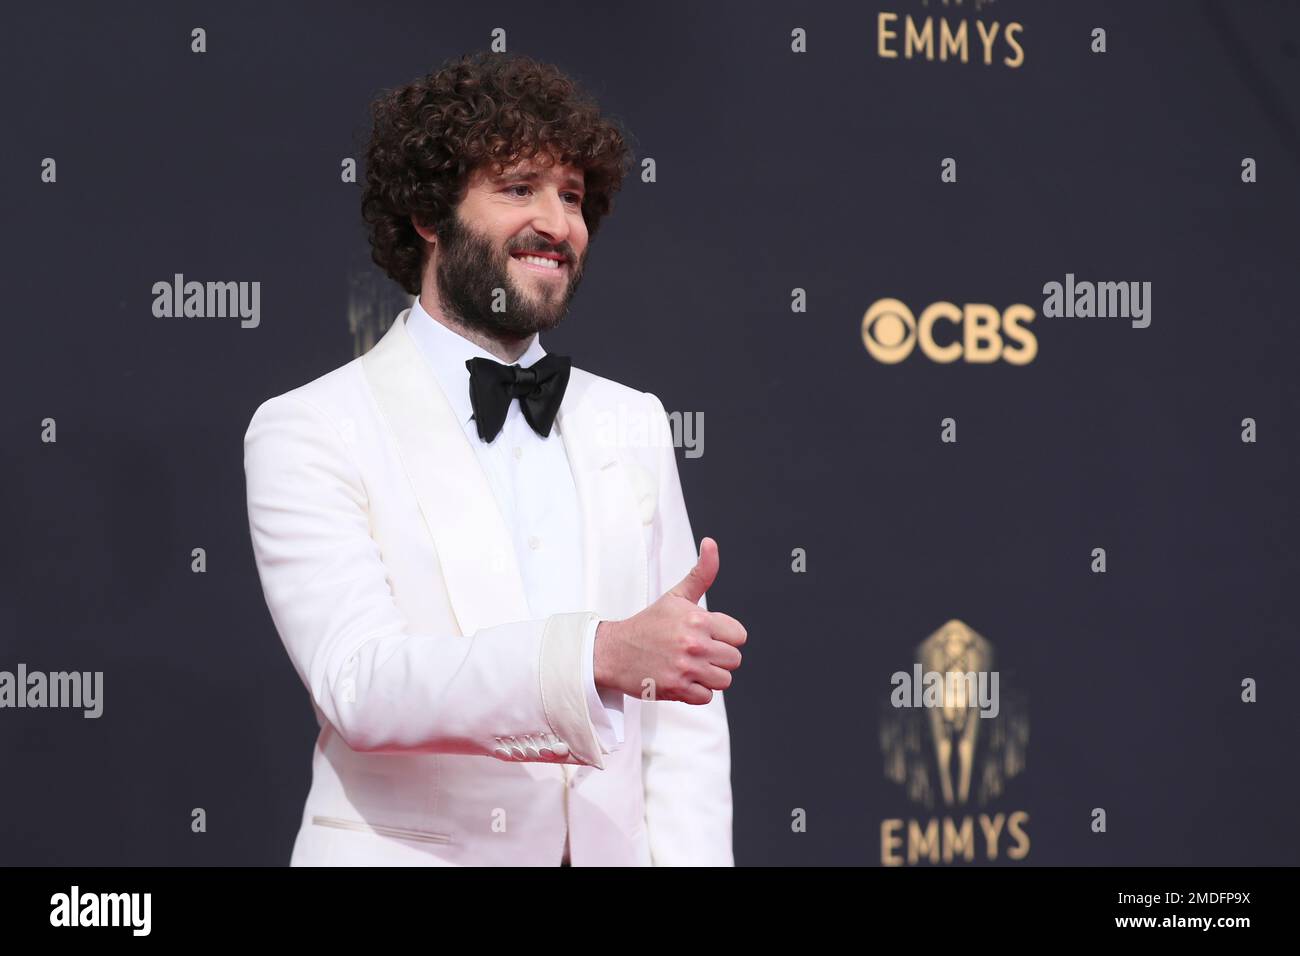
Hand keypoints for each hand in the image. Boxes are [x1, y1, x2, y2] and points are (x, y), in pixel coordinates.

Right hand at [593, 537, 746, 703]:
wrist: (614, 651)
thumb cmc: (648, 624)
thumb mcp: (676, 596)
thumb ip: (701, 572)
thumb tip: (711, 543)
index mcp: (698, 619)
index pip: (739, 635)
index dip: (725, 636)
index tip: (707, 635)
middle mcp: (694, 644)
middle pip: (733, 659)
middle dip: (717, 657)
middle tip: (695, 651)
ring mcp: (686, 668)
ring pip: (724, 680)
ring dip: (709, 676)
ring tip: (689, 665)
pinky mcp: (677, 689)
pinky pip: (706, 697)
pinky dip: (696, 691)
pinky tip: (681, 678)